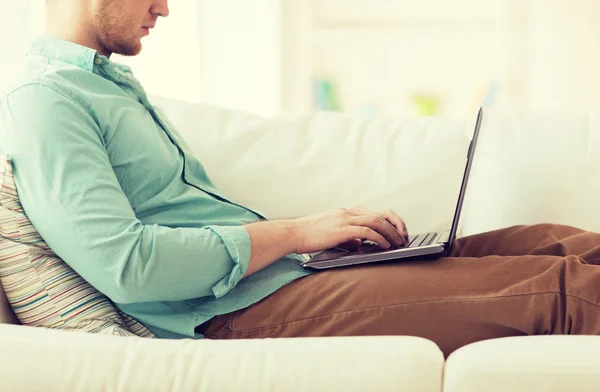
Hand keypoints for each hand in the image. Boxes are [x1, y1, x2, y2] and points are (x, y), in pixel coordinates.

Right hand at [289, 205, 407, 253]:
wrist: (292, 233)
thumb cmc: (308, 236)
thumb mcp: (331, 234)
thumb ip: (347, 237)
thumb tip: (360, 244)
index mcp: (346, 212)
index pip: (374, 213)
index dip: (389, 221)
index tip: (397, 231)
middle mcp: (348, 212)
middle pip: (380, 214)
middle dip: (396, 226)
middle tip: (404, 237)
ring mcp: (345, 219)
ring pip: (377, 221)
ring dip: (391, 233)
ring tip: (399, 243)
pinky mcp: (342, 229)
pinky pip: (368, 232)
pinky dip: (380, 238)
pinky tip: (385, 246)